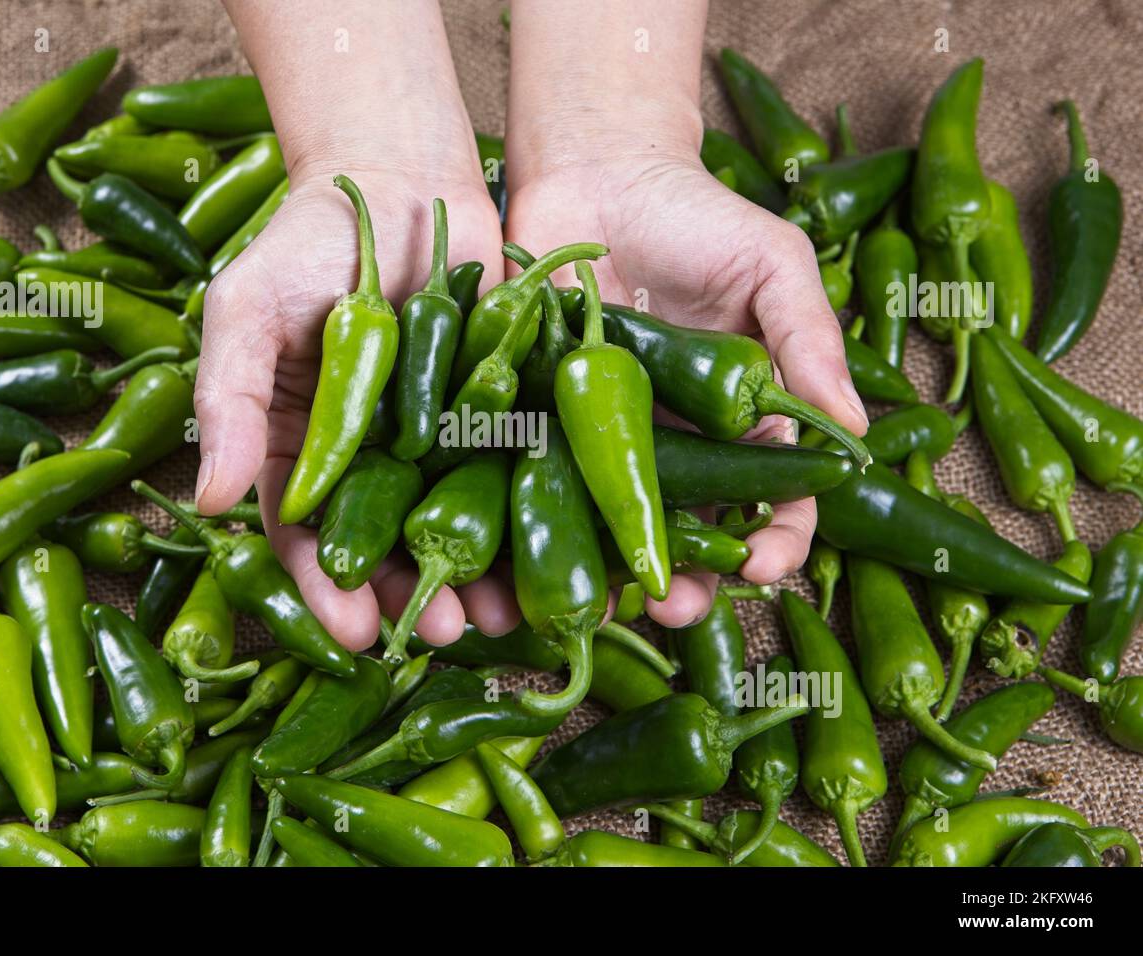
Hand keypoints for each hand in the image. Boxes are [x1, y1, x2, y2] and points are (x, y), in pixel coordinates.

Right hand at [195, 168, 504, 649]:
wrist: (400, 179)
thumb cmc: (307, 240)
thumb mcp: (248, 309)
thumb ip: (228, 398)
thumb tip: (210, 499)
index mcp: (300, 450)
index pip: (306, 536)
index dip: (327, 589)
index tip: (353, 631)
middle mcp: (368, 461)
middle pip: (388, 550)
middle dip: (412, 599)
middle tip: (441, 633)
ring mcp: (436, 444)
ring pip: (453, 529)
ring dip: (475, 579)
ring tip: (498, 616)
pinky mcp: (498, 416)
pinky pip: (512, 477)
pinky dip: (529, 520)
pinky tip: (548, 555)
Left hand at [505, 152, 867, 626]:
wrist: (594, 174)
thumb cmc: (696, 216)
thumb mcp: (772, 266)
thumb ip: (808, 342)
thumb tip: (853, 429)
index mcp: (743, 420)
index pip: (774, 499)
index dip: (776, 540)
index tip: (763, 562)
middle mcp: (677, 444)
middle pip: (693, 535)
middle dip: (693, 583)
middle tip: (680, 608)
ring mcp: (608, 439)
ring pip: (618, 530)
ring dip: (618, 577)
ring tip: (613, 605)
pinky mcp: (543, 423)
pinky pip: (544, 487)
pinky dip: (541, 530)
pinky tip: (538, 562)